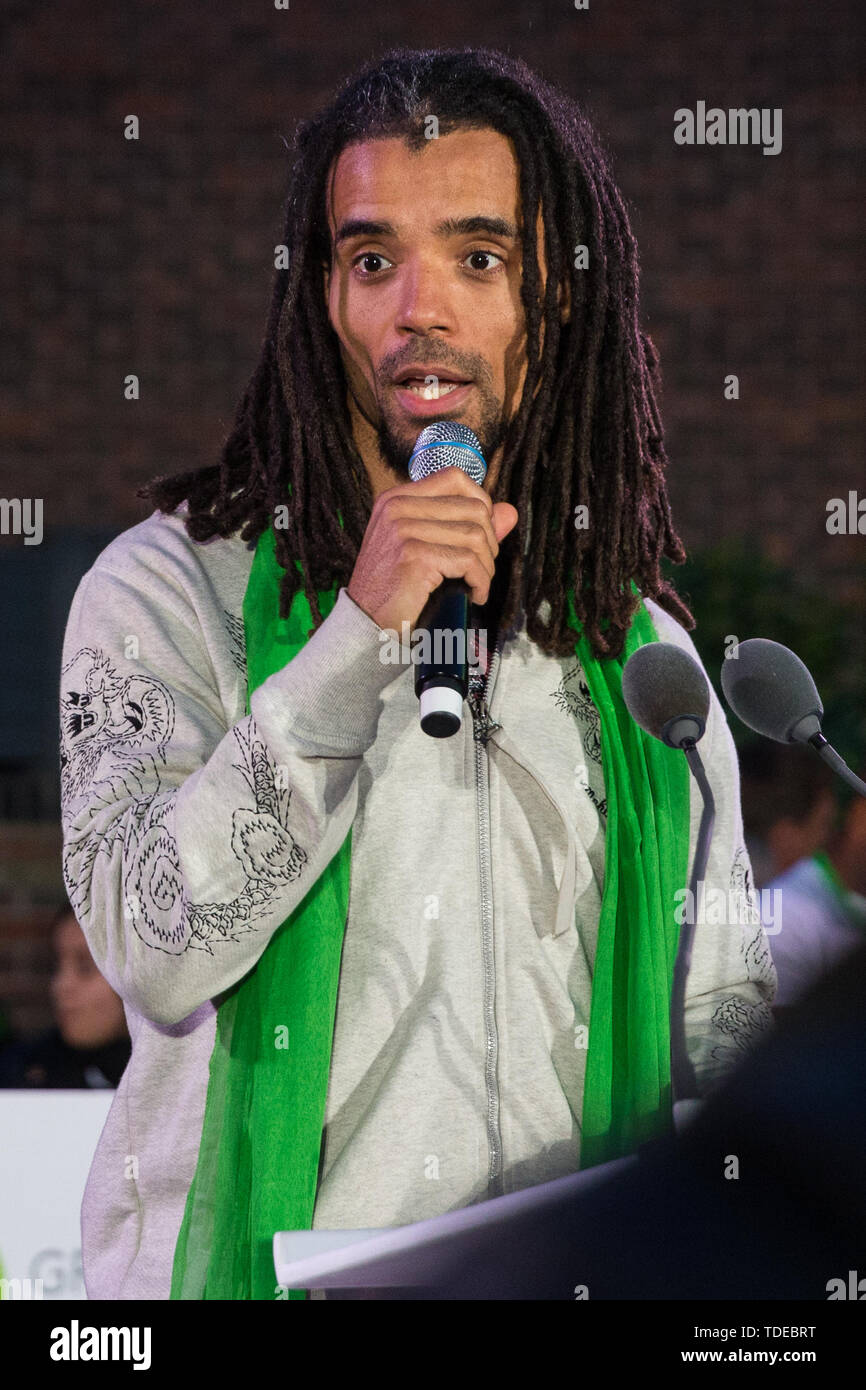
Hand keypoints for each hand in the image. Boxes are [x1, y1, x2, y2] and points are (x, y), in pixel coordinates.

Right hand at [347, 466, 518, 632]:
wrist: (365, 624)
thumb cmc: (395, 589)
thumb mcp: (429, 549)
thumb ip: (468, 526)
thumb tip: (509, 511)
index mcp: (396, 499)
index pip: (455, 479)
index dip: (480, 504)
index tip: (481, 537)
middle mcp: (396, 507)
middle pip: (473, 508)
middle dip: (489, 543)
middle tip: (479, 569)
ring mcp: (403, 530)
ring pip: (475, 536)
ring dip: (485, 567)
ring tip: (475, 584)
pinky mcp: (413, 556)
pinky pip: (468, 561)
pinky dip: (480, 582)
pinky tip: (473, 595)